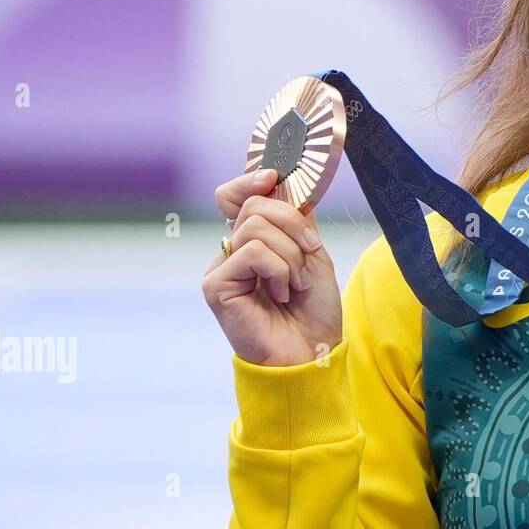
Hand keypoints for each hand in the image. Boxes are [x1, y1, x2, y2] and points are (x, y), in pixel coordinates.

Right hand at [202, 168, 341, 365]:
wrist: (312, 353)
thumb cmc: (314, 310)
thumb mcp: (313, 254)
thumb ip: (296, 219)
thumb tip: (281, 180)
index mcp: (254, 240)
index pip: (236, 195)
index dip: (252, 179)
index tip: (275, 176)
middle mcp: (232, 251)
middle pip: (254, 204)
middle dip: (293, 223)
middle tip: (310, 251)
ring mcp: (221, 267)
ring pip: (255, 226)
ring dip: (291, 254)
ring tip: (296, 284)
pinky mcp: (215, 285)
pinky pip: (251, 252)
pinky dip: (279, 269)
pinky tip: (282, 293)